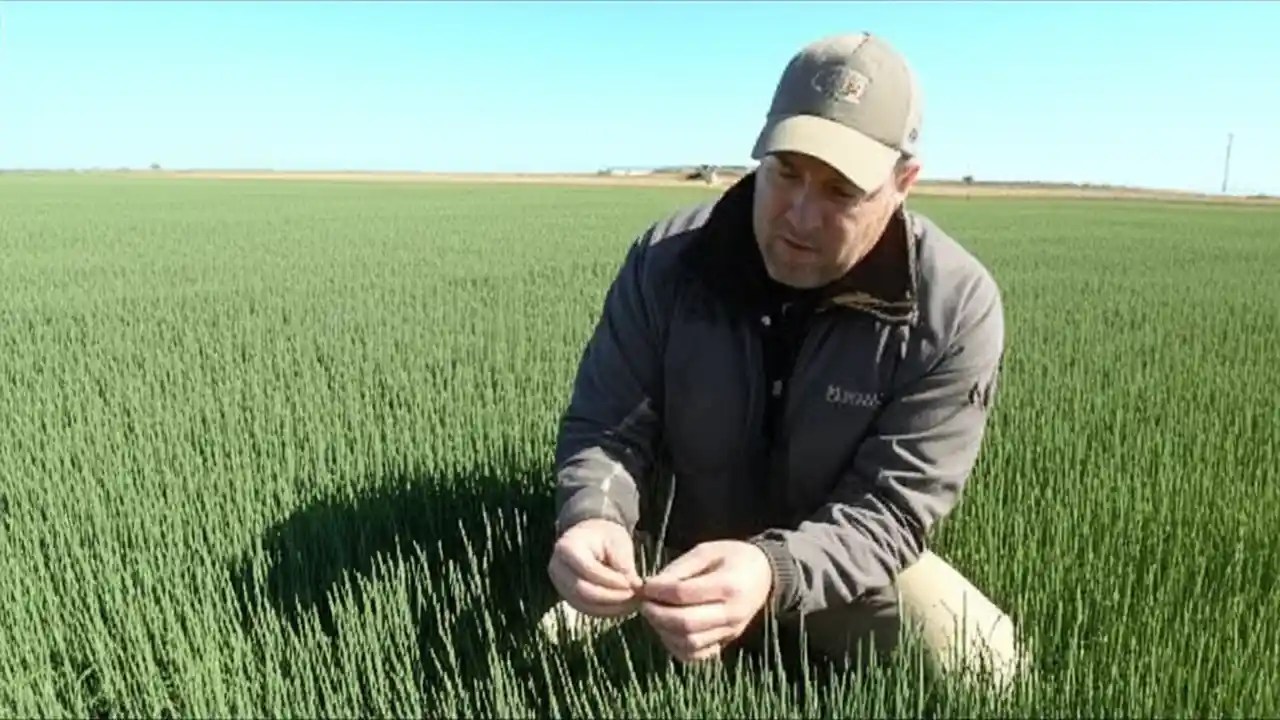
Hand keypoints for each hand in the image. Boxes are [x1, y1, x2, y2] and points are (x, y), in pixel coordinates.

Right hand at [548, 518, 643, 617]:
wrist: (590, 537)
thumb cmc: (605, 536)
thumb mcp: (617, 541)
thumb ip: (624, 563)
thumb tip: (635, 587)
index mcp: (566, 547)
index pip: (588, 569)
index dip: (611, 580)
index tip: (633, 583)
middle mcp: (557, 568)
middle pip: (582, 591)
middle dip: (611, 596)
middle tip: (634, 595)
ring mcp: (560, 585)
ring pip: (584, 604)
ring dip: (611, 607)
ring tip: (633, 602)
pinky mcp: (568, 597)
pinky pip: (586, 609)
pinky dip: (607, 610)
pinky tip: (624, 606)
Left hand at [638, 540, 773, 662]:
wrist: (764, 575)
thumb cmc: (733, 557)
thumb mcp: (707, 550)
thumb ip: (679, 568)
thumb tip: (651, 587)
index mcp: (728, 585)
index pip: (684, 594)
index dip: (658, 591)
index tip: (646, 585)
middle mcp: (732, 613)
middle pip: (685, 623)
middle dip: (657, 614)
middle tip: (645, 603)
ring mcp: (730, 631)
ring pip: (689, 643)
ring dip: (664, 632)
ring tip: (654, 615)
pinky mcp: (727, 641)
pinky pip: (697, 655)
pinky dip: (676, 647)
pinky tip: (668, 630)